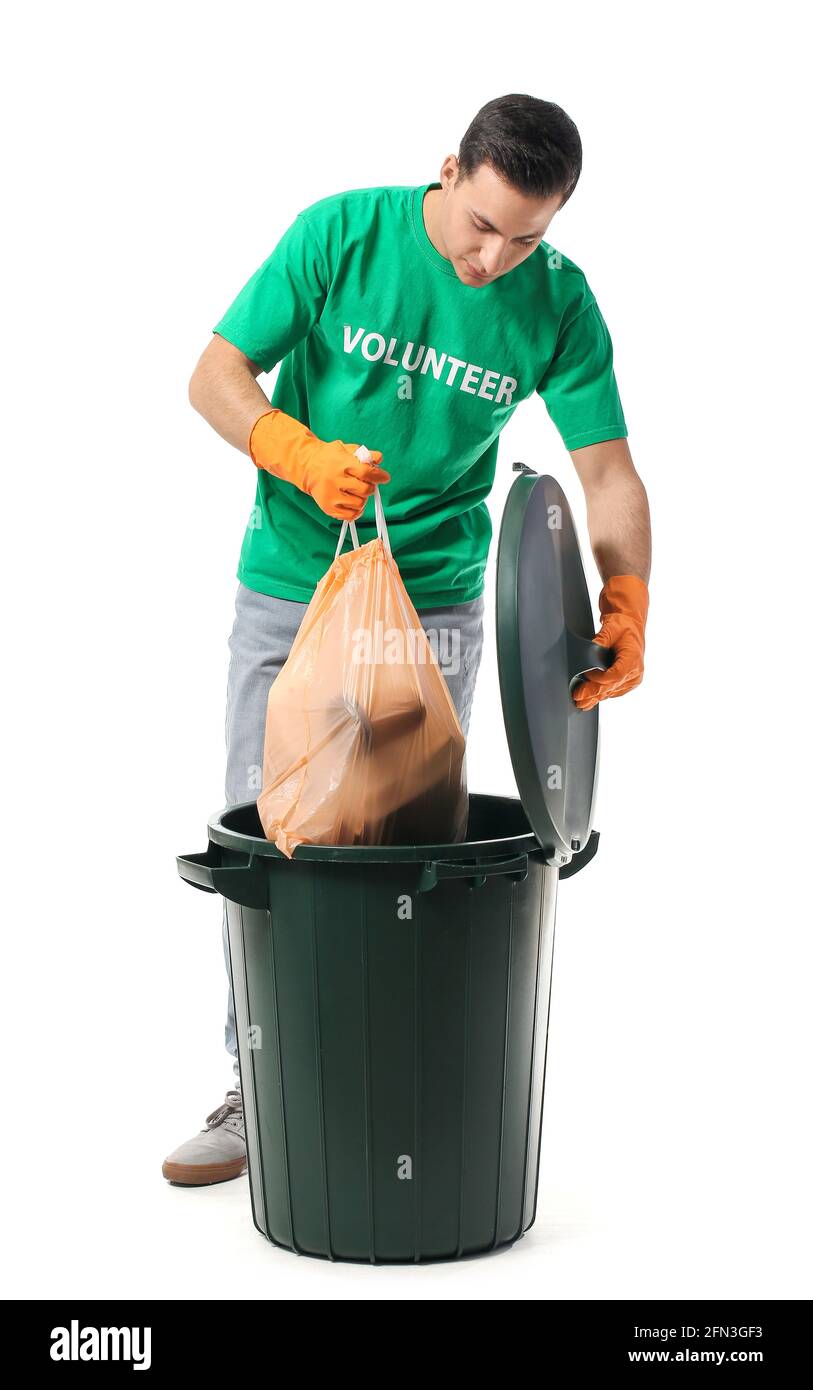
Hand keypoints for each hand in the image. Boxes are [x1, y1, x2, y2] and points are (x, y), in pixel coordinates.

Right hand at [248, 409, 389, 519]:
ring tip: (358, 492)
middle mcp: (335, 481)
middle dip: (371, 487)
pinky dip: (356, 511)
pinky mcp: (328, 508)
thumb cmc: (329, 457)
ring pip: (359, 504)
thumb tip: (379, 458)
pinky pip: (349, 516)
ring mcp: (331, 496)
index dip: (379, 476)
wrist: (306, 467)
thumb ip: (363, 454)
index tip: (385, 478)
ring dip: (363, 499)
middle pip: (364, 490)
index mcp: (341, 464)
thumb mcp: (345, 449)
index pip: (366, 473)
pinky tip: (354, 503)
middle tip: (368, 484)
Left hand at [572, 575, 648, 710]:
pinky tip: (589, 698)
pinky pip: (612, 692)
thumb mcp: (611, 627)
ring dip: (595, 696)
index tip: (586, 675)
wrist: (630, 625)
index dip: (600, 678)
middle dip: (593, 693)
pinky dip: (601, 694)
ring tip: (581, 701)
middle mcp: (635, 672)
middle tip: (577, 697)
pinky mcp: (627, 683)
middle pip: (611, 687)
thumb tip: (589, 649)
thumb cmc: (622, 625)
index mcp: (633, 659)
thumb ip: (601, 640)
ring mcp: (632, 679)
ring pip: (611, 692)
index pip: (616, 675)